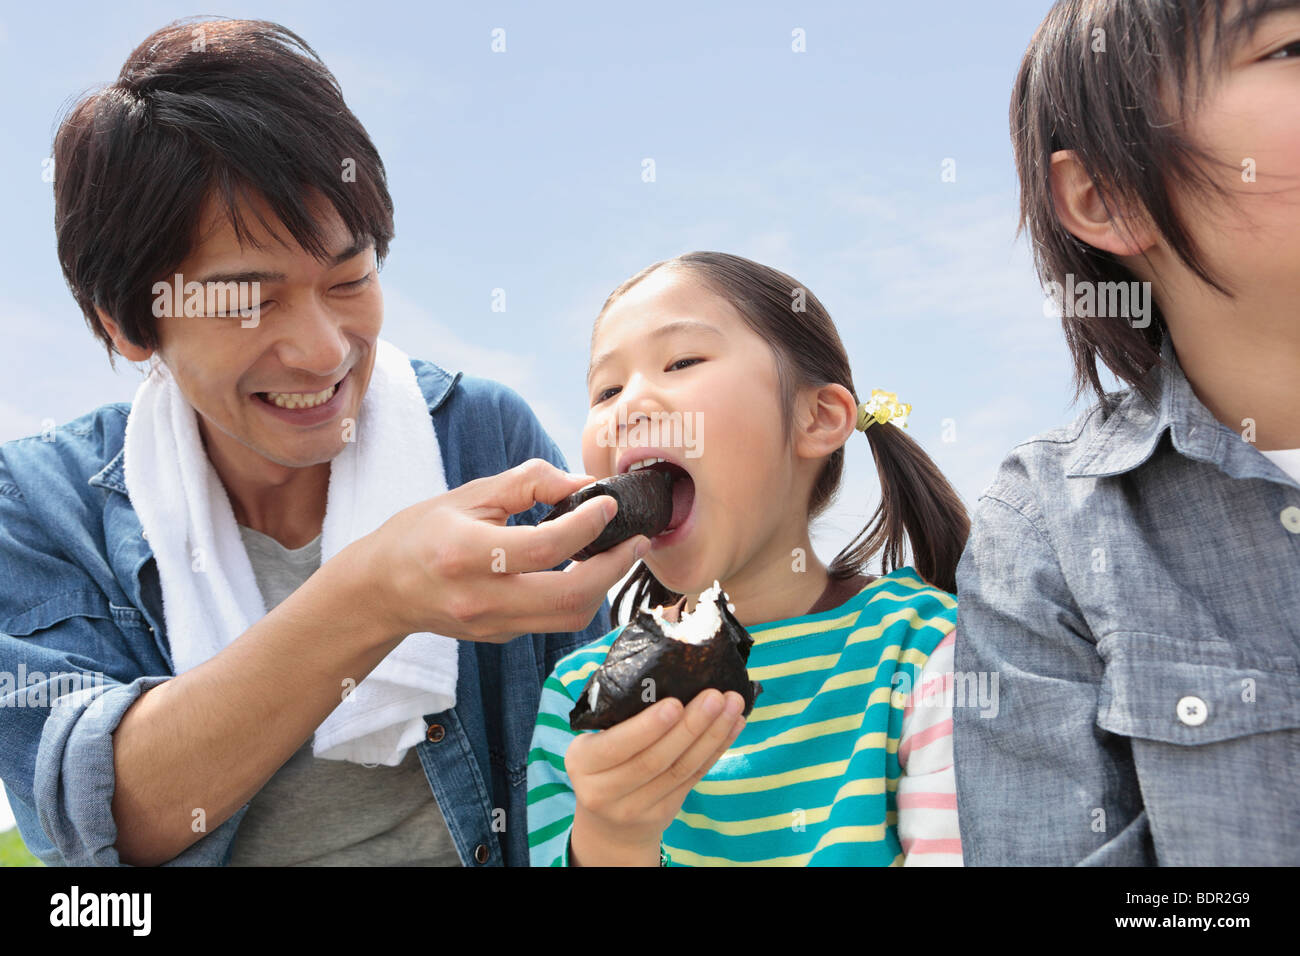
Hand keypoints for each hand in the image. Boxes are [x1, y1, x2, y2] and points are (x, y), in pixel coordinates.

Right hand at [358, 458, 648, 642]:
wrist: (382, 589)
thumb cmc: (423, 533)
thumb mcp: (469, 494)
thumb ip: (528, 482)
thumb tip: (581, 482)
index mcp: (466, 554)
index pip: (545, 547)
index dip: (587, 525)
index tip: (608, 504)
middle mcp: (480, 598)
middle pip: (569, 596)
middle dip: (614, 567)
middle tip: (637, 540)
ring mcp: (491, 624)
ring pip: (569, 617)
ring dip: (604, 586)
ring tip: (618, 553)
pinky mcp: (501, 637)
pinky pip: (553, 621)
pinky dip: (580, 596)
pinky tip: (587, 569)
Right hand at [566, 688, 746, 865]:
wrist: (606, 824)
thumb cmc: (600, 764)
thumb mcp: (591, 744)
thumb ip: (616, 718)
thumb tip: (659, 668)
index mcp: (583, 763)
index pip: (616, 746)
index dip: (647, 727)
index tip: (675, 703)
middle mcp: (604, 791)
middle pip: (654, 759)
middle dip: (690, 726)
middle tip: (715, 696)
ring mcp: (636, 808)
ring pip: (681, 769)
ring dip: (712, 736)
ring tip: (733, 706)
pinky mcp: (664, 813)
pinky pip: (694, 777)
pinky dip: (717, 749)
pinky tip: (734, 725)